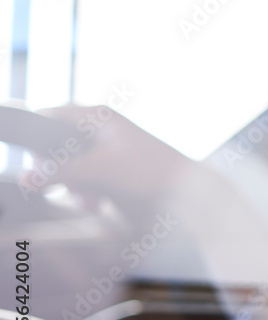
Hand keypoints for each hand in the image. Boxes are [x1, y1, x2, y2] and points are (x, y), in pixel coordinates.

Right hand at [18, 105, 195, 226]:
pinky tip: (97, 203)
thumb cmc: (149, 172)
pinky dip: (88, 188)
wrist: (189, 191)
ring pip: (73, 162)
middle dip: (58, 168)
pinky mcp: (118, 164)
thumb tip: (25, 179)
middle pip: (58, 142)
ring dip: (73, 183)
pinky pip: (89, 173)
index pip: (49, 116)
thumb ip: (60, 172)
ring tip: (89, 200)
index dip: (37, 140)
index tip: (38, 166)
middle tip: (64, 186)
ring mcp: (110, 145)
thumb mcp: (99, 171)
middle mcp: (102, 126)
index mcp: (97, 116)